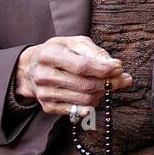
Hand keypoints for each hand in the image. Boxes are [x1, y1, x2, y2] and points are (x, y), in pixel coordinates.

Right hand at [14, 36, 132, 117]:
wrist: (31, 67)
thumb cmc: (59, 51)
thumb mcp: (75, 43)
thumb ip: (95, 53)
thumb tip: (116, 66)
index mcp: (49, 55)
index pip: (81, 66)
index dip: (104, 68)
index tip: (120, 67)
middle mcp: (44, 75)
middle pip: (85, 85)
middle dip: (109, 82)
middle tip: (122, 78)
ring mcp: (44, 93)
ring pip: (84, 99)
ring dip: (102, 93)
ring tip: (109, 84)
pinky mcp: (47, 106)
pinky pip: (77, 111)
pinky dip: (92, 105)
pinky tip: (98, 95)